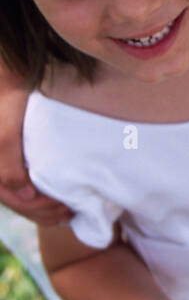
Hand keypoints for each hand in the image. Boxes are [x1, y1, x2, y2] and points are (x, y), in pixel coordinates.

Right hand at [0, 92, 73, 225]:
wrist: (10, 86)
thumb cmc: (9, 107)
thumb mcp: (8, 134)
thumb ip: (9, 164)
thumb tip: (26, 194)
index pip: (17, 200)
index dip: (41, 207)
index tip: (64, 205)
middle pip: (21, 204)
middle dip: (46, 212)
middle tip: (70, 212)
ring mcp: (5, 171)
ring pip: (23, 202)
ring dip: (45, 211)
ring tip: (67, 213)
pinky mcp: (14, 167)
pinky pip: (25, 192)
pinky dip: (41, 203)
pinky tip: (57, 205)